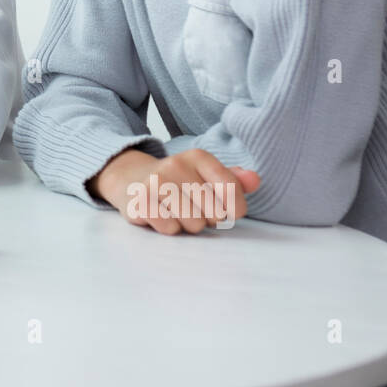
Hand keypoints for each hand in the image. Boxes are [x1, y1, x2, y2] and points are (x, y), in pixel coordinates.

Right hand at [90, 147, 259, 234]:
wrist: (131, 179)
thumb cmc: (177, 182)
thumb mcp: (205, 176)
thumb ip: (233, 180)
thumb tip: (255, 180)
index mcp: (198, 157)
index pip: (232, 190)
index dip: (235, 208)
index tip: (226, 209)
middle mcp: (176, 165)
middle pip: (215, 213)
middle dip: (208, 218)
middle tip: (193, 208)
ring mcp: (155, 182)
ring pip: (194, 224)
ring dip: (188, 224)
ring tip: (176, 211)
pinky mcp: (140, 201)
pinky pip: (171, 229)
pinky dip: (169, 227)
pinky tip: (161, 214)